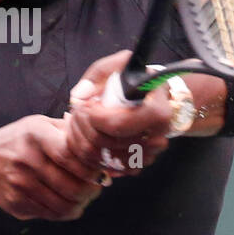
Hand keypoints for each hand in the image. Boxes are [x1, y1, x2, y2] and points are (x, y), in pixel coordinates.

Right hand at [0, 114, 107, 222]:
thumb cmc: (20, 142)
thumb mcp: (40, 125)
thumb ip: (69, 132)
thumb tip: (103, 146)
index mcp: (35, 135)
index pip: (71, 155)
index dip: (92, 167)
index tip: (99, 169)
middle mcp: (26, 159)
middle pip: (73, 186)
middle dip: (92, 190)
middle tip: (97, 186)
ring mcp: (19, 183)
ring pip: (65, 205)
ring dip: (82, 204)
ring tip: (84, 196)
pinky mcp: (16, 203)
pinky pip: (52, 215)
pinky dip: (66, 212)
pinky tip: (66, 202)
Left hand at [64, 50, 172, 176]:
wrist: (153, 99)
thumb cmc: (135, 82)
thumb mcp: (121, 66)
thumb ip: (99, 73)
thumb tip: (80, 96)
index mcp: (158, 113)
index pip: (117, 125)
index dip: (93, 116)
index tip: (86, 104)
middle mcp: (157, 139)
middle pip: (105, 144)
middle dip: (81, 127)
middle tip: (76, 112)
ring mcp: (147, 156)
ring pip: (100, 159)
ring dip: (80, 141)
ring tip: (77, 123)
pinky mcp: (136, 166)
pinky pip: (104, 168)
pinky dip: (87, 154)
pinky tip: (85, 137)